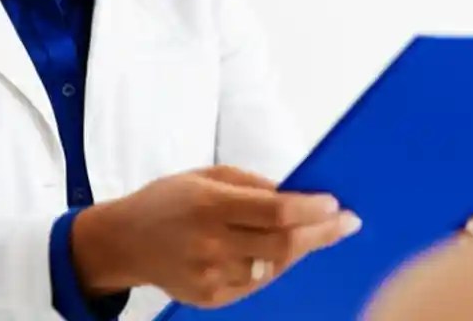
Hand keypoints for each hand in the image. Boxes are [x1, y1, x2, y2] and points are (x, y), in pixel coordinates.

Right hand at [72, 165, 361, 307]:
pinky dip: (274, 266)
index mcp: (210, 205)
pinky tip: (280, 252)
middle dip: (322, 233)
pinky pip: (257, 283)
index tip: (336, 203)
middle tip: (347, 222)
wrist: (124, 241)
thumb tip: (299, 193)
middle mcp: (211, 244)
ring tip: (315, 233)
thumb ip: (252, 184)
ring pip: (274, 267)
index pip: (275, 211)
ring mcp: (210, 276)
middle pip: (283, 245)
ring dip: (300, 250)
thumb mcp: (206, 175)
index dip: (311, 209)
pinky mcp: (210, 298)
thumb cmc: (169, 200)